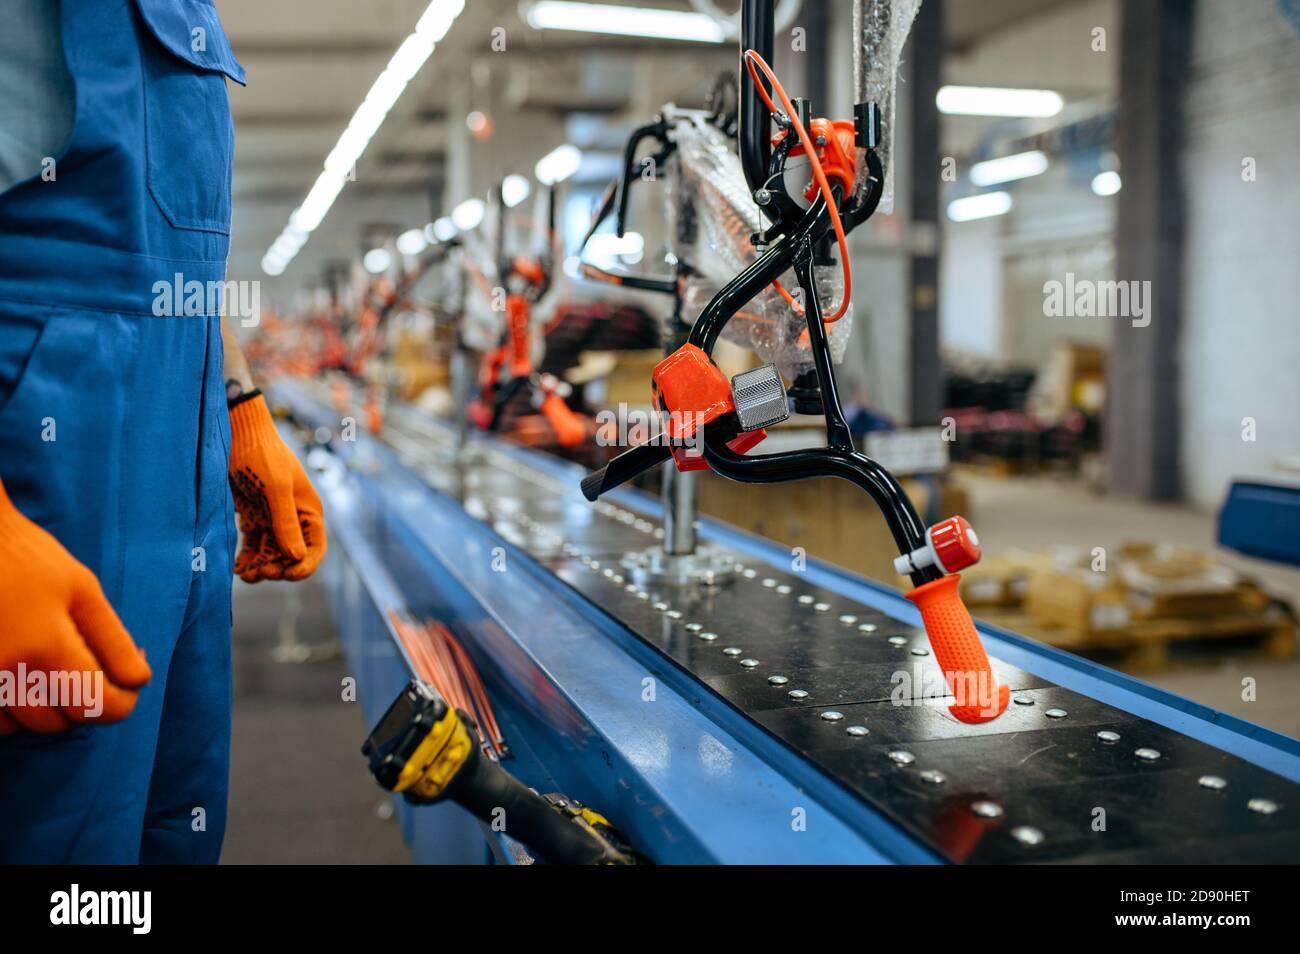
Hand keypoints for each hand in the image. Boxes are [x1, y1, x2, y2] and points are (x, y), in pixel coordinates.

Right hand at [0, 480, 151, 733]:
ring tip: (52, 668)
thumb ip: (113, 641)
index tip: (127, 681)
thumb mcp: (83, 590)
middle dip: (85, 701)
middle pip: (62, 722)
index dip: (123, 701)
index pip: (98, 706)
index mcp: (45, 647)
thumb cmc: (29, 560)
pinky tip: (22, 676)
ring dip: (47, 708)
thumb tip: (137, 681)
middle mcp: (5, 674)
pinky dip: (12, 711)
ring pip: (25, 727)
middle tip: (89, 665)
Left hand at [228, 394, 326, 582]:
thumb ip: (286, 522)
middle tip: (259, 571)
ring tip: (245, 573)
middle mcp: (293, 518)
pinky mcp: (253, 516)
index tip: (287, 574)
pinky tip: (238, 566)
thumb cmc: (261, 455)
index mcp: (308, 510)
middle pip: (291, 556)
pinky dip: (248, 558)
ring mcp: (272, 518)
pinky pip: (254, 545)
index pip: (315, 548)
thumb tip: (297, 557)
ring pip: (271, 554)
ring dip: (261, 567)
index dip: (305, 566)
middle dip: (278, 568)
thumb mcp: (276, 488)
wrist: (236, 433)